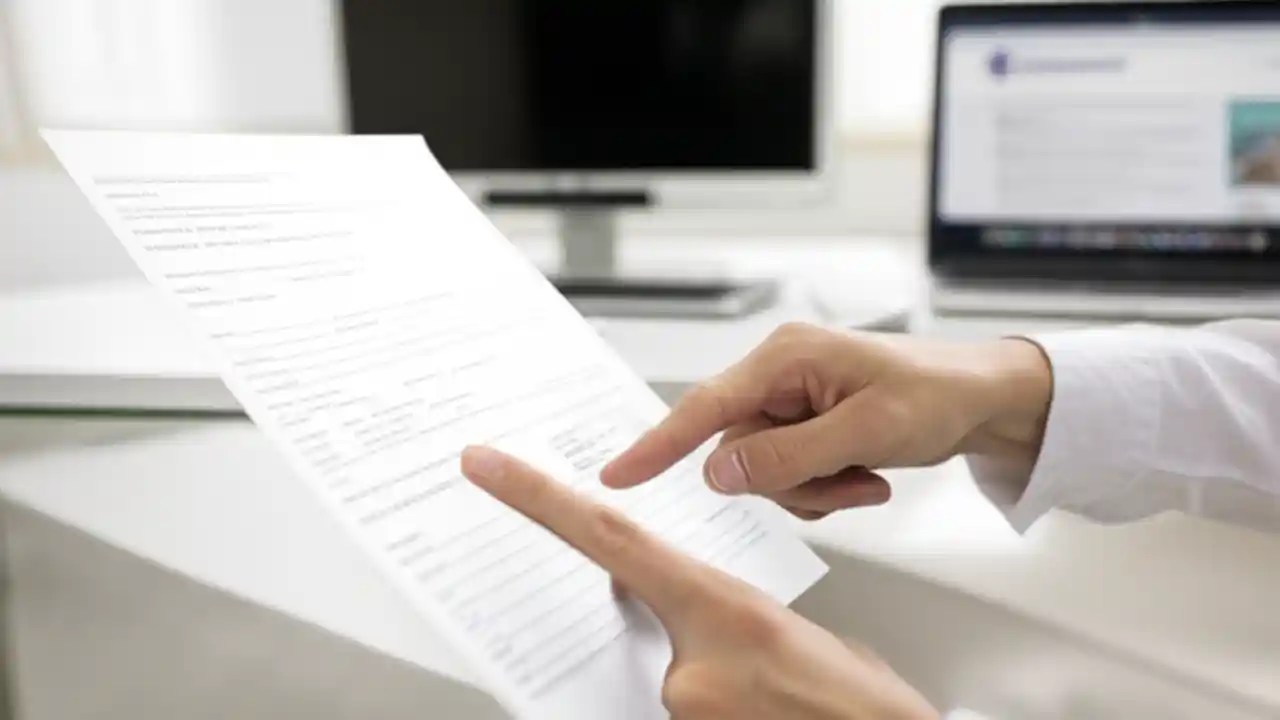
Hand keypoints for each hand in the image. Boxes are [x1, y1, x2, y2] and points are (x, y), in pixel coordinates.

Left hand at [461, 446, 938, 719]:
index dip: (538, 498)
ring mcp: (687, 713)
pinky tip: (762, 710)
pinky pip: (682, 710)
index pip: (608, 539)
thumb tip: (686, 613)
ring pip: (670, 679)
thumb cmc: (864, 705)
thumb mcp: (791, 632)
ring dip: (712, 683)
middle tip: (755, 668)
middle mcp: (693, 667)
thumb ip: (724, 611)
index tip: (487, 468)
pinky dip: (716, 706)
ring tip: (776, 699)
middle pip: (647, 626)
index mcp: (726, 611)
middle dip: (684, 636)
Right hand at [602, 323, 1052, 519]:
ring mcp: (791, 403)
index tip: (617, 475)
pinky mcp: (805, 426)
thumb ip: (788, 456)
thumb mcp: (865, 431)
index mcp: (784, 359)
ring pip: (764, 472)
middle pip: (740, 453)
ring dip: (816, 489)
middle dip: (792, 481)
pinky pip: (789, 475)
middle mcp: (778, 376)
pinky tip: (866, 475)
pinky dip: (826, 488)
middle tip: (852, 480)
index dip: (658, 444)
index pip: (705, 407)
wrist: (984, 399)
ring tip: (867, 476)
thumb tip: (719, 473)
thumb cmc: (937, 394)